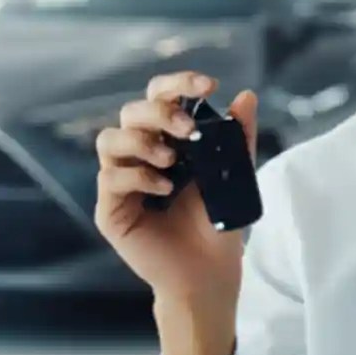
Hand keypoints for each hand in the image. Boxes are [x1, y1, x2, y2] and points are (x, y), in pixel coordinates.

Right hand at [94, 71, 257, 302]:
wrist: (210, 271)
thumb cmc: (217, 221)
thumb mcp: (232, 172)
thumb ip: (238, 136)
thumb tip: (246, 95)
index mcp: (164, 139)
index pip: (158, 97)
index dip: (178, 84)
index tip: (210, 85)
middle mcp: (137, 155)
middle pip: (130, 112)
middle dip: (159, 111)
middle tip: (188, 128)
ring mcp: (120, 183)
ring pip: (109, 140)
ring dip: (142, 141)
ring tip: (171, 160)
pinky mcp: (111, 211)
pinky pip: (110, 179)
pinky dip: (139, 177)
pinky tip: (165, 188)